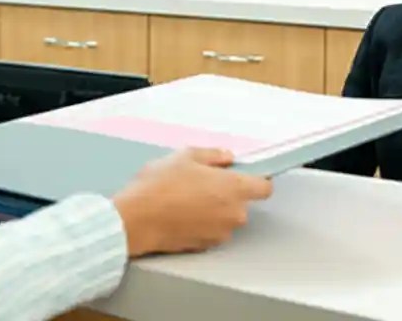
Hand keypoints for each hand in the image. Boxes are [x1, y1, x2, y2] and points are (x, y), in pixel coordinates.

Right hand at [111, 148, 271, 256]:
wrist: (136, 220)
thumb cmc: (158, 187)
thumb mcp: (184, 156)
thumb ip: (212, 155)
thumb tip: (225, 156)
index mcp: (234, 188)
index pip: (265, 186)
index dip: (256, 179)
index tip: (243, 174)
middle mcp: (233, 214)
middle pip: (242, 203)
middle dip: (227, 193)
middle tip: (201, 182)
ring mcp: (220, 233)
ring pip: (225, 218)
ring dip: (213, 210)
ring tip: (185, 198)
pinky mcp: (205, 246)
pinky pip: (210, 231)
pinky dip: (201, 224)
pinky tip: (180, 213)